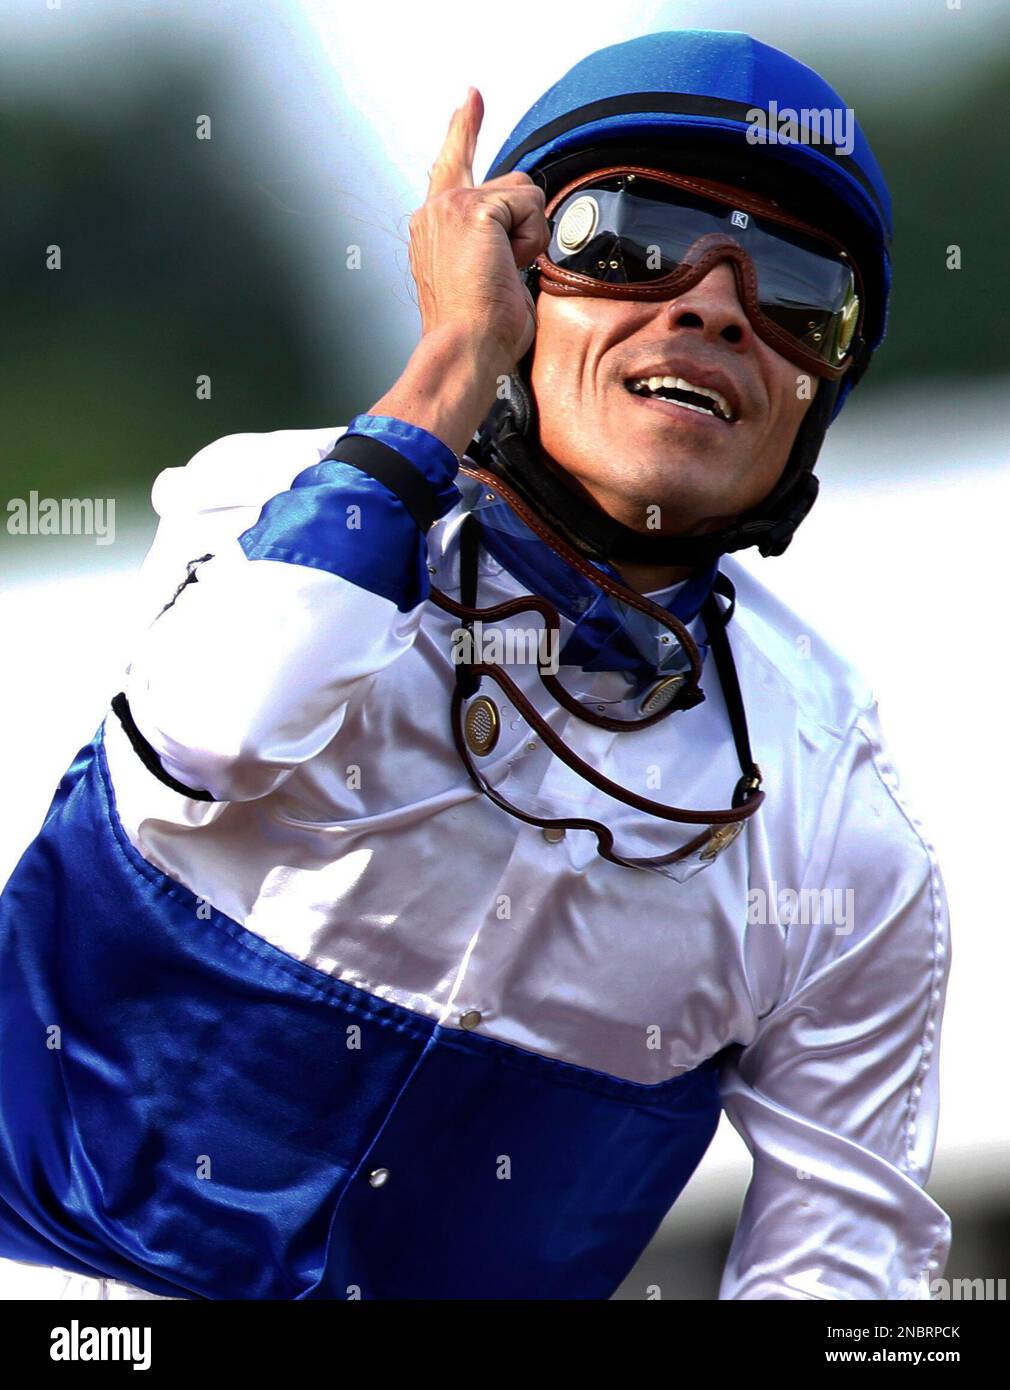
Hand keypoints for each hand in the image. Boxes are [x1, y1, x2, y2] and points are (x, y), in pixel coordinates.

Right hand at [409, 87, 549, 371]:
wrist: (463, 349)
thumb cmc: (474, 333)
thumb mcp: (484, 280)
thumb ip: (494, 246)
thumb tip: (517, 244)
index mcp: (433, 229)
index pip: (452, 166)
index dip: (464, 129)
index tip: (471, 98)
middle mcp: (436, 212)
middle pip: (509, 183)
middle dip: (524, 225)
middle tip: (504, 266)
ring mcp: (451, 206)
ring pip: (524, 195)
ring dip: (527, 237)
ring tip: (501, 274)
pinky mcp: (474, 208)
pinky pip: (529, 207)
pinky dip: (529, 241)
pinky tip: (505, 267)